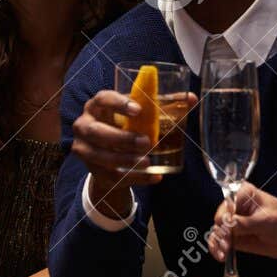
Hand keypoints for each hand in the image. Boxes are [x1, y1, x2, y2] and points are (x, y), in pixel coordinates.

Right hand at [72, 89, 193, 209]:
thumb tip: (192, 98)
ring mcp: (84, 148)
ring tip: (148, 162)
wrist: (108, 154)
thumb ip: (163, 106)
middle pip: (97, 131)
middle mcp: (84, 124)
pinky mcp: (92, 169)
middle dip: (122, 138)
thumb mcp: (140, 115)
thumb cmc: (125, 125)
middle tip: (146, 142)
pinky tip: (152, 177)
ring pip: (100, 156)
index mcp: (97, 105)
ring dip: (125, 160)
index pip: (103, 99)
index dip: (118, 104)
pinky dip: (134, 178)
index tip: (138, 110)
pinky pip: (111, 175)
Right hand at [208, 183, 276, 265]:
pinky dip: (217, 248)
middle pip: (219, 218)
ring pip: (217, 231)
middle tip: (227, 245)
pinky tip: (221, 256)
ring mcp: (232, 222)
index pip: (227, 203)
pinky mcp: (232, 235)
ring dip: (218, 243)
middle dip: (221, 233)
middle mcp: (235, 206)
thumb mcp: (266, 221)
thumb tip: (226, 225)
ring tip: (224, 254)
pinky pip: (219, 241)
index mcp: (243, 193)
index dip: (225, 217)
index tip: (228, 230)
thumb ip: (244, 223)